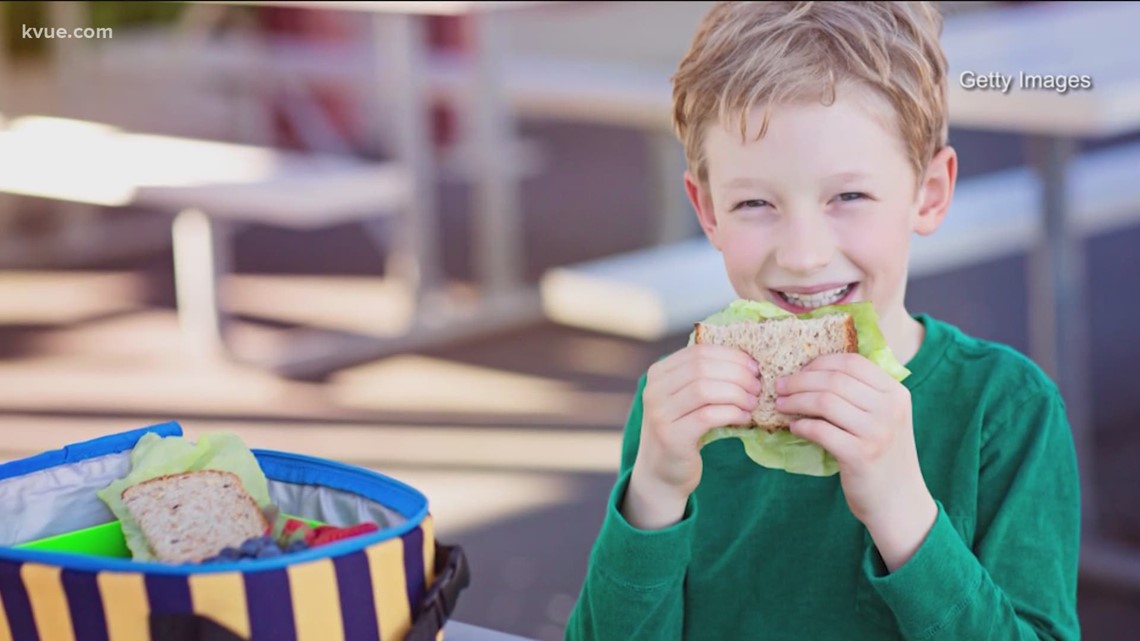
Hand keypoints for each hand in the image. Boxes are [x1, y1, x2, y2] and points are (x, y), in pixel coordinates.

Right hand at [624, 344, 760, 529]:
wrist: (661, 473)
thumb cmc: (682, 431)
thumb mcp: (685, 399)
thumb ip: (702, 378)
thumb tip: (746, 360)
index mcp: (658, 374)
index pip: (698, 351)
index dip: (730, 356)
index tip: (753, 367)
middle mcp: (653, 390)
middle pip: (702, 367)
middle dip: (737, 374)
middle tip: (757, 386)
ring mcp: (659, 414)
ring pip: (704, 389)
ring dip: (736, 394)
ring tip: (752, 402)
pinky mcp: (671, 437)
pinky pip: (708, 416)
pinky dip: (732, 413)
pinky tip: (744, 418)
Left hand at [775, 353, 936, 570]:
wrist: (900, 503)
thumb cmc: (884, 457)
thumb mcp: (884, 419)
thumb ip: (861, 396)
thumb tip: (811, 372)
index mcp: (896, 393)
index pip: (852, 362)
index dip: (820, 362)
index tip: (799, 370)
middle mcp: (890, 408)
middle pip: (834, 379)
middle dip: (799, 380)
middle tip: (779, 387)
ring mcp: (877, 432)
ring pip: (825, 401)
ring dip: (795, 401)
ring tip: (781, 405)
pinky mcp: (861, 455)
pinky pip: (821, 430)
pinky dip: (802, 425)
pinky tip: (794, 427)